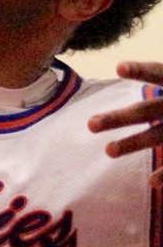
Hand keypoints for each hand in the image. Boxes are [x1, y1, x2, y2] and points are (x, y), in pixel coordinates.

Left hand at [89, 63, 162, 182]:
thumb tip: (130, 64)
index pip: (159, 73)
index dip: (142, 70)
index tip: (118, 67)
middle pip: (148, 109)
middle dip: (121, 117)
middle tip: (90, 125)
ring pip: (159, 136)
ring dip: (134, 144)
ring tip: (108, 152)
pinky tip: (152, 182)